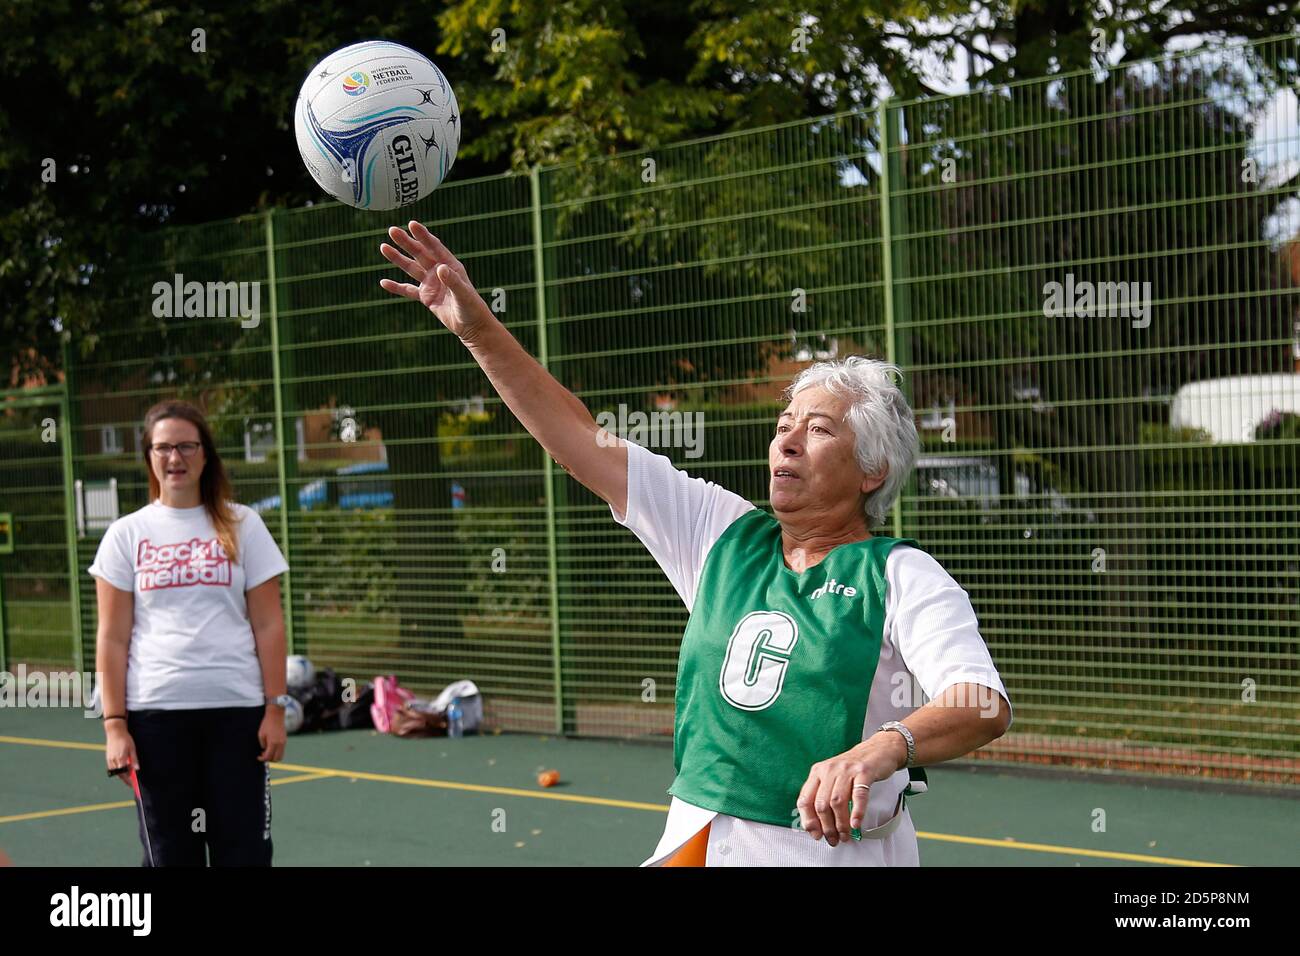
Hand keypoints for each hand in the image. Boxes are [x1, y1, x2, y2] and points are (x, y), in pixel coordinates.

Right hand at [105, 724, 138, 787]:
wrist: (115, 732)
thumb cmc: (125, 739)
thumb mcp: (132, 748)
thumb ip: (134, 759)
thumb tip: (137, 769)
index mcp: (121, 758)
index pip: (125, 773)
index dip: (129, 780)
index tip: (133, 784)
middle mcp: (114, 760)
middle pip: (119, 774)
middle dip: (125, 780)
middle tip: (131, 783)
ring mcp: (110, 759)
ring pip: (115, 772)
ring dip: (121, 776)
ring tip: (128, 778)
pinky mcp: (108, 758)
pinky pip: (112, 768)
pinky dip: (116, 771)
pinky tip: (122, 771)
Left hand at [258, 710, 286, 762]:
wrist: (276, 715)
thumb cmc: (267, 724)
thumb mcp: (261, 735)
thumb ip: (263, 744)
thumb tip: (264, 750)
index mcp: (273, 743)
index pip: (268, 756)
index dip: (262, 759)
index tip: (258, 757)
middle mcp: (280, 744)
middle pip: (276, 759)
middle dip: (269, 759)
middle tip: (263, 755)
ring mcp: (283, 742)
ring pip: (280, 756)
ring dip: (274, 756)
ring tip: (268, 752)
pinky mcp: (285, 740)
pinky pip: (282, 750)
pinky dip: (277, 752)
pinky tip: (271, 747)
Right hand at [379, 220, 492, 342]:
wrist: (471, 326)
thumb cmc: (472, 308)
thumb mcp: (463, 294)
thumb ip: (453, 281)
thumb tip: (440, 268)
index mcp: (451, 265)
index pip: (434, 247)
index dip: (423, 236)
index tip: (412, 224)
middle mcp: (439, 271)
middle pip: (419, 254)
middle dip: (406, 242)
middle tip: (392, 230)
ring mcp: (431, 283)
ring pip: (411, 268)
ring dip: (397, 258)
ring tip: (383, 247)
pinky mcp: (426, 296)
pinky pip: (408, 290)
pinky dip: (396, 287)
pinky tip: (383, 282)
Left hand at [796, 737, 901, 846]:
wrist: (877, 749)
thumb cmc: (854, 768)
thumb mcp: (832, 778)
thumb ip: (822, 797)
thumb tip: (816, 826)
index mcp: (817, 772)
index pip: (805, 800)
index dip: (809, 821)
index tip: (816, 835)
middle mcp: (829, 770)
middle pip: (821, 804)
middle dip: (827, 827)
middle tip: (834, 839)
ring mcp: (846, 770)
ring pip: (837, 802)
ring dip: (841, 824)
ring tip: (845, 835)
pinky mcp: (864, 772)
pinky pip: (858, 795)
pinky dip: (857, 812)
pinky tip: (856, 824)